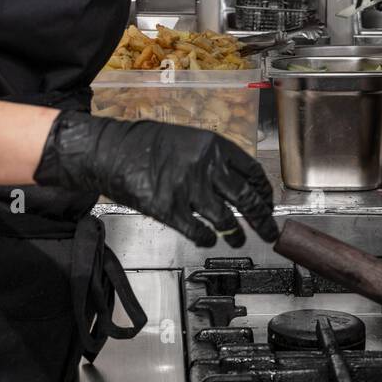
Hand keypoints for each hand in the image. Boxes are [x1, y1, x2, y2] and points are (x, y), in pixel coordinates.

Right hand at [34, 111, 277, 247]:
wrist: (111, 151)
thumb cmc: (147, 144)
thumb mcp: (187, 140)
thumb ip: (213, 159)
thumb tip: (237, 184)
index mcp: (214, 146)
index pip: (252, 172)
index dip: (264, 192)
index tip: (268, 203)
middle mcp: (206, 167)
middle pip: (246, 199)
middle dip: (263, 220)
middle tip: (270, 232)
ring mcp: (188, 189)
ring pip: (227, 220)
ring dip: (237, 234)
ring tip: (239, 240)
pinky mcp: (169, 210)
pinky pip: (199, 232)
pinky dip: (208, 239)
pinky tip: (208, 239)